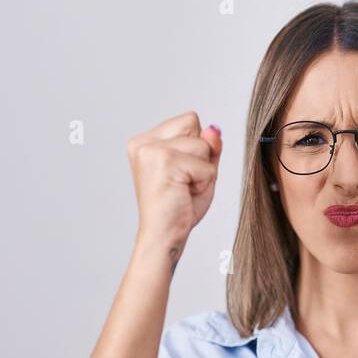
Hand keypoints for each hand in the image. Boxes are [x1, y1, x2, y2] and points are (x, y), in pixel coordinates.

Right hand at [126, 110, 222, 246]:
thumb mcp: (199, 171)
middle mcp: (144, 142)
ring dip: (203, 171)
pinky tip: (184, 194)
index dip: (197, 148)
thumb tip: (213, 130)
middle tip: (183, 183)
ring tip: (183, 189)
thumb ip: (208, 147)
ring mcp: (151, 150)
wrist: (164, 236)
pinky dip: (204, 183)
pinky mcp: (164, 161)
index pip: (190, 121)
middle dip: (200, 156)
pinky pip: (206, 166)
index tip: (181, 173)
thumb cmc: (179, 207)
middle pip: (195, 125)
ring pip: (203, 145)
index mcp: (146, 140)